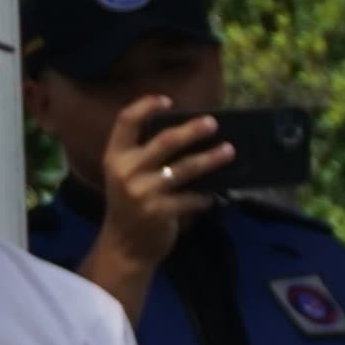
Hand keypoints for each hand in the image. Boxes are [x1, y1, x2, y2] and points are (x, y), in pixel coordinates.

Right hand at [98, 93, 226, 263]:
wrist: (125, 245)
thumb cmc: (131, 204)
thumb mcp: (127, 176)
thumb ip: (145, 156)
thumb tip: (188, 134)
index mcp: (115, 156)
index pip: (125, 122)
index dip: (145, 106)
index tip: (167, 99)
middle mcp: (125, 170)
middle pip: (164, 141)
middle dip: (192, 131)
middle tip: (213, 123)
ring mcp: (142, 192)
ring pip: (185, 168)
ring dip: (210, 159)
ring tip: (229, 151)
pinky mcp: (159, 211)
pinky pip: (193, 198)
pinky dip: (206, 196)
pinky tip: (214, 196)